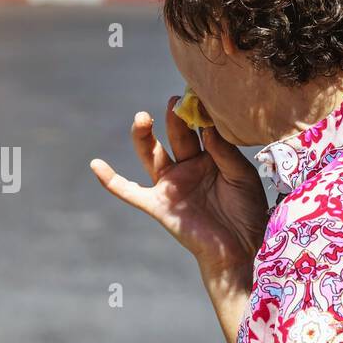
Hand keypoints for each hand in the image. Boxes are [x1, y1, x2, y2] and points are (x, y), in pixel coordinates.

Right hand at [90, 97, 268, 272]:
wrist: (241, 248)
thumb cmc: (247, 212)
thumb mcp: (242, 176)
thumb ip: (224, 152)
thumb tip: (207, 128)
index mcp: (210, 158)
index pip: (199, 129)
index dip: (197, 113)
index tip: (199, 93)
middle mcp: (187, 167)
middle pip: (175, 136)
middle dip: (174, 118)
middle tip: (176, 100)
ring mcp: (170, 185)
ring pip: (151, 155)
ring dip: (144, 136)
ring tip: (142, 118)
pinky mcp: (157, 205)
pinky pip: (129, 191)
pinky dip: (111, 180)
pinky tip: (96, 165)